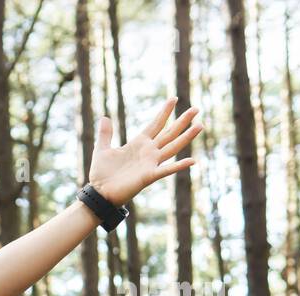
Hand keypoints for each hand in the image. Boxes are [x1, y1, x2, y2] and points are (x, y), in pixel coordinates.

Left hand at [87, 97, 202, 206]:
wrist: (99, 193)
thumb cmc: (101, 174)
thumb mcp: (102, 149)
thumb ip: (105, 134)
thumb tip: (105, 117)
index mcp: (139, 144)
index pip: (156, 124)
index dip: (164, 112)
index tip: (174, 99)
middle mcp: (148, 152)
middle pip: (169, 133)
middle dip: (182, 121)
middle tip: (196, 108)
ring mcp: (150, 163)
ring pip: (173, 147)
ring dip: (186, 137)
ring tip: (200, 125)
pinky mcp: (149, 176)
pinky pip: (166, 170)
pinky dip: (179, 166)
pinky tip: (192, 161)